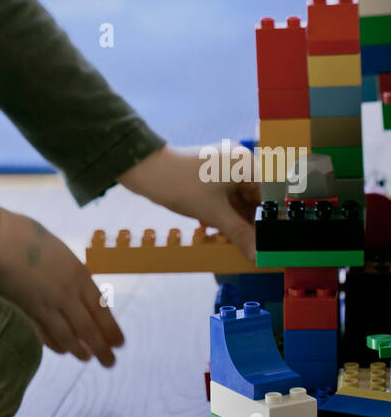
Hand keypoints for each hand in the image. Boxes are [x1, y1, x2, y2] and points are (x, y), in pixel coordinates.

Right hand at [0, 207, 123, 363]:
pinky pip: (45, 334)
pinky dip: (55, 344)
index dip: (111, 329)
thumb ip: (70, 271)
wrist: (0, 242)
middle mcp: (67, 295)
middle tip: (109, 362)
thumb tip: (77, 283)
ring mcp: (47, 306)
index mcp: (79, 276)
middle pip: (88, 328)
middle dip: (102, 348)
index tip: (119, 343)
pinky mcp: (27, 312)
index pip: (101, 309)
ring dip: (79, 350)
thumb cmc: (28, 236)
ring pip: (68, 336)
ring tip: (86, 358)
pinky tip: (62, 350)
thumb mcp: (60, 251)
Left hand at [120, 143, 260, 260]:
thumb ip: (240, 234)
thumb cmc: (182, 186)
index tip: (269, 243)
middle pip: (252, 198)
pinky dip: (223, 211)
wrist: (147, 171)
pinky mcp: (210, 172)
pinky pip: (225, 195)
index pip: (267, 196)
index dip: (268, 221)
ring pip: (237, 199)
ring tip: (232, 242)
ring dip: (234, 220)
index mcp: (245, 164)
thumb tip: (257, 255)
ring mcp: (223, 164)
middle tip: (249, 247)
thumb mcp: (214, 214)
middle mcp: (238, 160)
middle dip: (248, 222)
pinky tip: (218, 230)